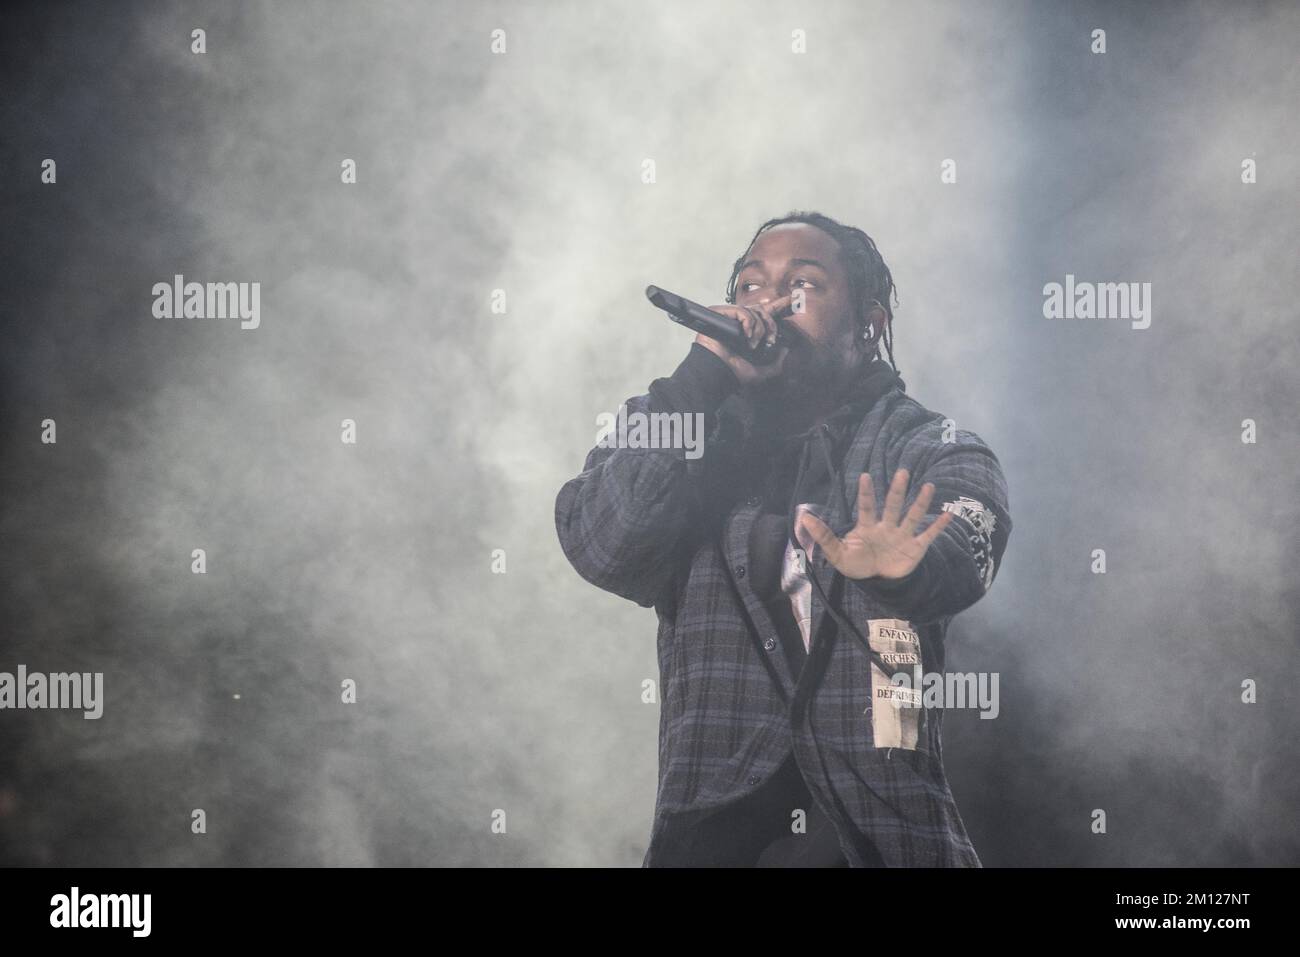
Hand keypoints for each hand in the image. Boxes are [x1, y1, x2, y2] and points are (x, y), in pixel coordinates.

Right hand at [694, 294, 792, 385]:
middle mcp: (741, 323)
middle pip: (763, 310)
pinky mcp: (721, 313)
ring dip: (759, 328)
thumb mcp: (762, 371)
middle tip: (770, 339)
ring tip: (753, 344)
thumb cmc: (734, 372)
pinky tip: (746, 335)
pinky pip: (742, 311)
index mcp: (750, 332)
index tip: (794, 299)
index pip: (766, 314)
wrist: (718, 372)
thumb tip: (786, 350)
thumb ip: (776, 363)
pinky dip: (748, 322)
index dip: (780, 305)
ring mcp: (730, 317)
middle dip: (771, 323)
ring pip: (754, 311)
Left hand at [797, 469, 953, 579]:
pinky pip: (928, 535)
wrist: (876, 582)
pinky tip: (949, 514)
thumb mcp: (837, 553)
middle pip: (893, 505)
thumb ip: (824, 536)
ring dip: (920, 502)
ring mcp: (902, 536)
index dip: (866, 493)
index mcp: (867, 527)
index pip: (866, 507)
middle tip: (903, 472)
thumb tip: (804, 519)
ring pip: (912, 516)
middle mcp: (886, 527)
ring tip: (929, 486)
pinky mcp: (915, 548)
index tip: (866, 476)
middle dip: (897, 490)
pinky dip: (938, 526)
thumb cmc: (856, 564)